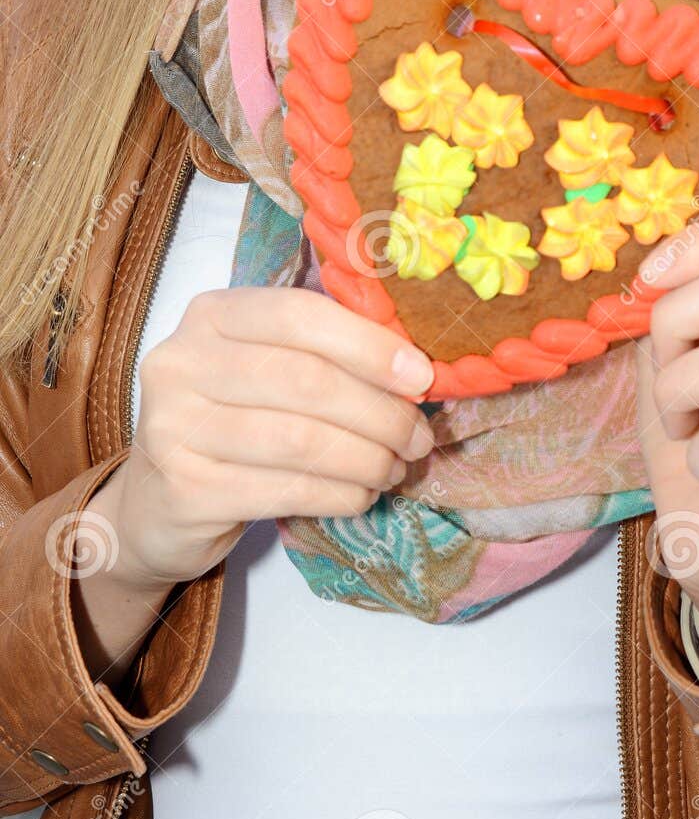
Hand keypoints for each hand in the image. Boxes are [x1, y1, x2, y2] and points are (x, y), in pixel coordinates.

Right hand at [98, 287, 436, 590]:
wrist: (156, 504)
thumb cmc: (231, 422)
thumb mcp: (266, 368)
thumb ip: (325, 354)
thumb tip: (416, 370)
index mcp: (211, 315)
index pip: (300, 315)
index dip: (369, 345)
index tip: (421, 377)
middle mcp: (181, 362)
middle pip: (307, 380)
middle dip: (380, 412)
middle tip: (419, 436)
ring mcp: (174, 427)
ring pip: (301, 440)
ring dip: (367, 458)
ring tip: (396, 467)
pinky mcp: (184, 490)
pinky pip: (286, 490)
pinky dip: (340, 494)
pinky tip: (362, 494)